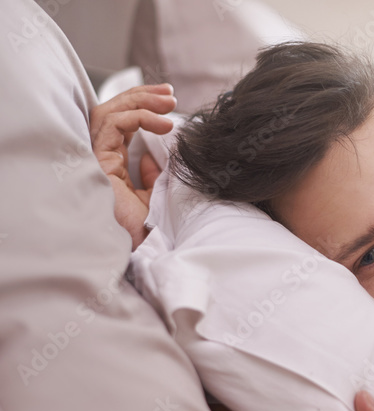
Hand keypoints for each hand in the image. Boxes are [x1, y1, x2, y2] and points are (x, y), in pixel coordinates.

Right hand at [89, 84, 175, 249]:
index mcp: (113, 162)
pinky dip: (138, 118)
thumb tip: (153, 157)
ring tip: (169, 103)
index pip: (122, 123)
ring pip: (109, 113)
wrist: (141, 247)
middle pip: (113, 112)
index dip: (143, 106)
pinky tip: (163, 123)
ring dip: (140, 102)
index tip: (169, 101)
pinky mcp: (97, 161)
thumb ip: (153, 176)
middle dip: (141, 96)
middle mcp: (101, 157)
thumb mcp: (154, 196)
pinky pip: (112, 126)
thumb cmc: (145, 228)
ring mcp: (96, 158)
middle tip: (169, 92)